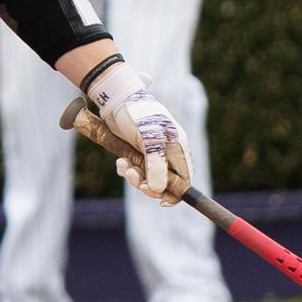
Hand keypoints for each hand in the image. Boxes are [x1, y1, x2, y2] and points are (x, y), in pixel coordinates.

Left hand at [84, 60, 190, 204]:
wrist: (117, 99)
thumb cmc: (137, 115)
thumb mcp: (149, 140)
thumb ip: (156, 166)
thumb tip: (159, 190)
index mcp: (177, 148)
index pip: (184, 180)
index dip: (175, 194)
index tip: (161, 202)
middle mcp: (168, 152)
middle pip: (165, 183)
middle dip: (149, 185)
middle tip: (133, 177)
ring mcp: (152, 153)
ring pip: (148, 179)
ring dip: (135, 177)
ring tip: (123, 166)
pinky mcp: (138, 152)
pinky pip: (136, 170)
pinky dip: (127, 170)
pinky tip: (120, 162)